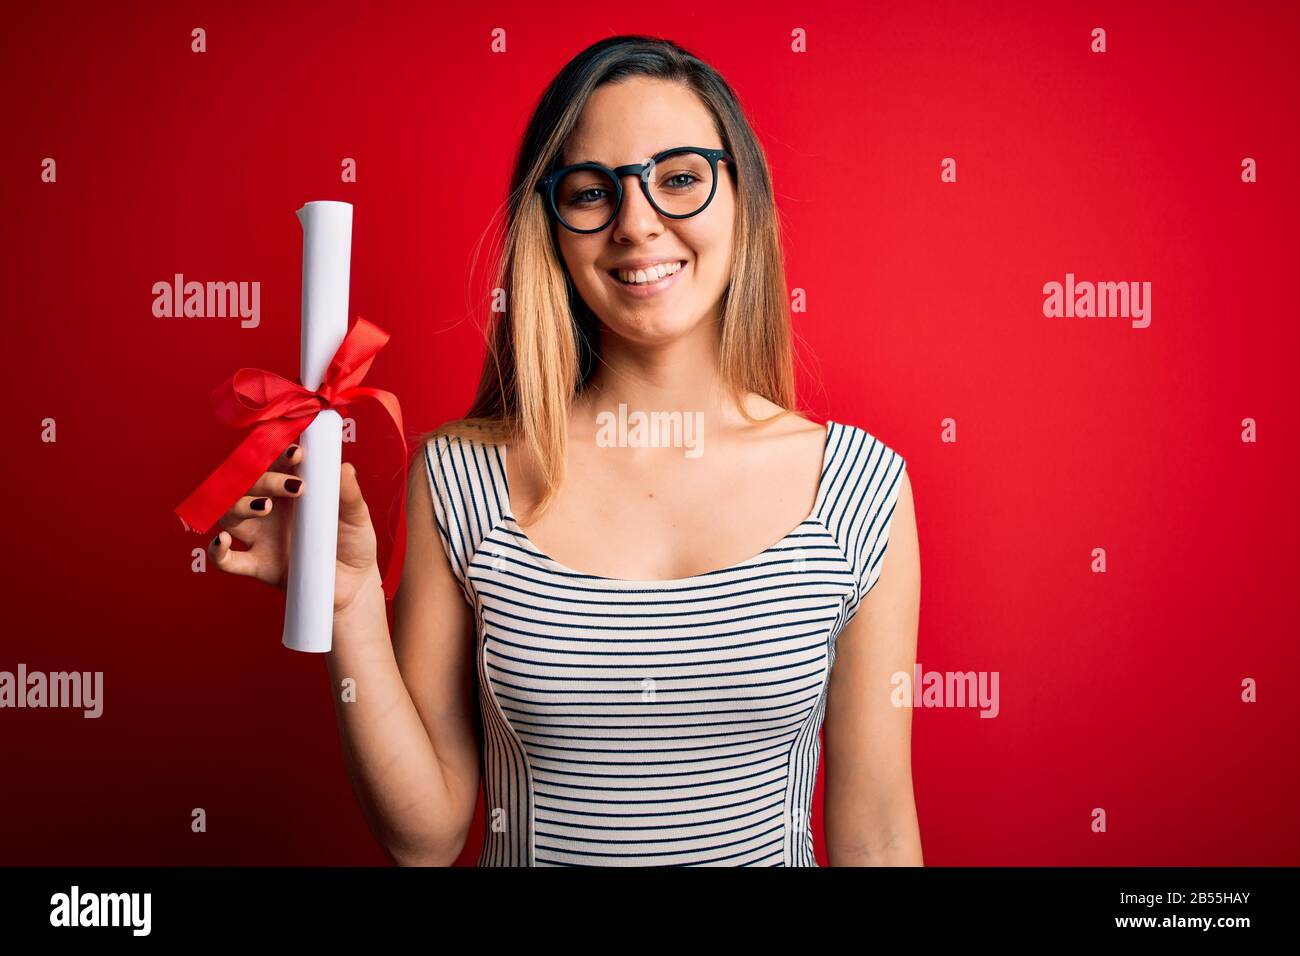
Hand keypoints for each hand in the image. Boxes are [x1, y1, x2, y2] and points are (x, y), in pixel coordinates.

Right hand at [208, 443, 380, 614]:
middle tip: (295, 486)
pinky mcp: (259, 567)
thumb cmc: (353, 544)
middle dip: (265, 481)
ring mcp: (261, 539)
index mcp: (291, 493)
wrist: (355, 584)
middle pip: (247, 486)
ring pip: (230, 516)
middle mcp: (270, 511)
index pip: (275, 466)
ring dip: (240, 506)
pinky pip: (227, 561)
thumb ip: (349, 494)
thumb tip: (344, 467)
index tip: (297, 453)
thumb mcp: (357, 517)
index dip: (279, 456)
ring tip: (266, 506)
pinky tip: (223, 541)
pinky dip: (218, 551)